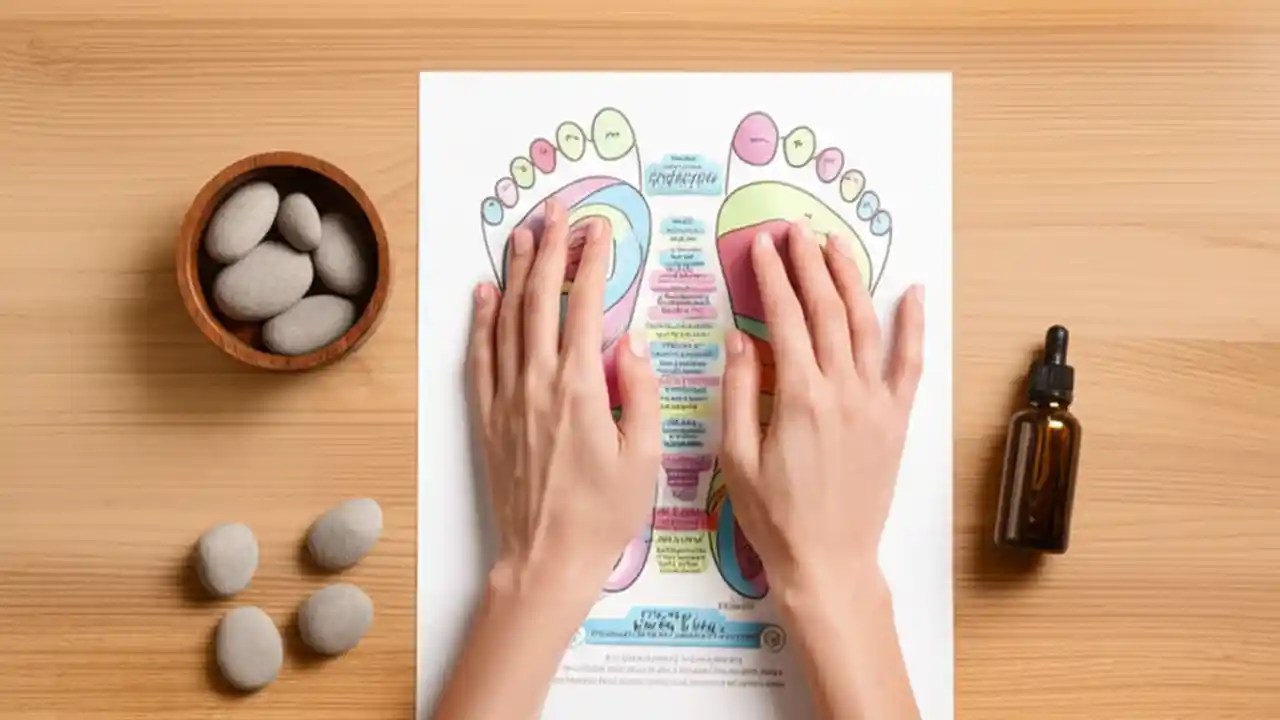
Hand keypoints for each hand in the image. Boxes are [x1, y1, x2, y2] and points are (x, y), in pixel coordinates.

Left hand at [467, 199, 660, 596]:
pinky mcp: (487, 419)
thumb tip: (632, 342)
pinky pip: (479, 358)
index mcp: (581, 387)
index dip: (593, 261)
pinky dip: (480, 321)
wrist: (546, 559)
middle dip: (551, 248)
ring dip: (515, 272)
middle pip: (540, 298)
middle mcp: (537, 382)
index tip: (601, 228)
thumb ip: (641, 392)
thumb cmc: (603, 514)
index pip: (586, 306)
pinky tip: (483, 294)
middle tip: (558, 210)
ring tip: (523, 234)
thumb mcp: (644, 456)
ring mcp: (507, 398)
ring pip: (506, 319)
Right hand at [719, 221, 923, 597]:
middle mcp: (843, 391)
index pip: (783, 318)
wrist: (828, 561)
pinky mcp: (895, 420)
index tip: (761, 246)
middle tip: (794, 231)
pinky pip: (910, 364)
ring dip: (851, 280)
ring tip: (835, 245)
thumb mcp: (738, 456)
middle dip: (808, 264)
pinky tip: (912, 293)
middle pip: (827, 310)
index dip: (771, 276)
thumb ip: (739, 392)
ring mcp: (875, 403)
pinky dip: (913, 326)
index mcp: (799, 397)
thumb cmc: (775, 517)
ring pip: (867, 325)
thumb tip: (738, 337)